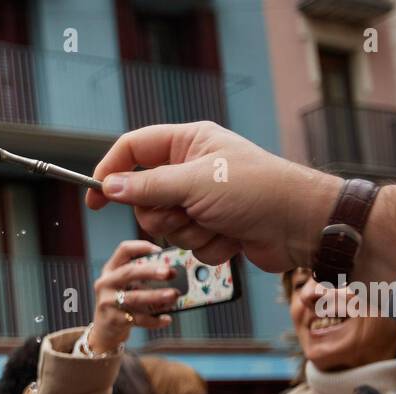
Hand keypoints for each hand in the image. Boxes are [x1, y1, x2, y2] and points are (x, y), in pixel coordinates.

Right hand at [88, 122, 341, 273]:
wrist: (300, 225)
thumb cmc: (255, 191)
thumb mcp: (195, 183)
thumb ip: (148, 186)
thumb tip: (109, 186)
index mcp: (188, 143)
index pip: (134, 149)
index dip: (111, 170)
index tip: (95, 198)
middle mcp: (192, 169)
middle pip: (145, 197)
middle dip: (164, 215)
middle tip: (188, 212)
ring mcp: (203, 201)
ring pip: (167, 227)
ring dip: (189, 233)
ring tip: (218, 224)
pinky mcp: (214, 228)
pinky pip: (189, 246)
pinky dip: (208, 247)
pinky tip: (233, 237)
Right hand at [90, 239, 176, 352]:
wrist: (104, 332)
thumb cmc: (121, 304)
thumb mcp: (125, 286)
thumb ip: (141, 278)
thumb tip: (173, 273)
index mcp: (110, 270)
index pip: (123, 250)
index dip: (141, 247)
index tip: (160, 250)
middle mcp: (105, 284)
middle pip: (128, 272)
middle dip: (150, 271)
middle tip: (169, 272)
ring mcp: (107, 302)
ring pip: (135, 297)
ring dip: (156, 295)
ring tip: (174, 295)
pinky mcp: (114, 320)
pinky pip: (138, 319)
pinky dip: (155, 320)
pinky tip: (167, 319)